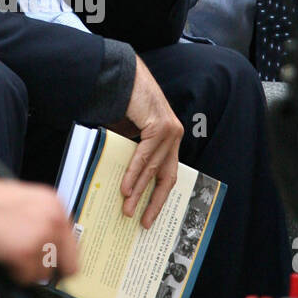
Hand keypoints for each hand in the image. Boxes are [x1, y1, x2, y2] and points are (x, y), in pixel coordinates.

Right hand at [0, 160, 79, 285]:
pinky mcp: (22, 251)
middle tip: (24, 262)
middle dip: (45, 267)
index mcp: (54, 204)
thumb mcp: (21, 203)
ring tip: (4, 249)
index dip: (59, 259)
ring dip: (24, 269)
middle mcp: (52, 218)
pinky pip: (25, 278)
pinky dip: (11, 272)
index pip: (74, 246)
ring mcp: (39, 235)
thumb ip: (40, 222)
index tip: (49, 265)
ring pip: (43, 274)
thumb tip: (50, 252)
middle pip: (67, 266)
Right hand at [117, 57, 183, 228]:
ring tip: (127, 209)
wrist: (124, 75)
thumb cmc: (124, 104)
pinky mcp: (161, 126)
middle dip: (152, 202)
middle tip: (141, 221)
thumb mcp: (128, 136)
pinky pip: (145, 156)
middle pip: (165, 177)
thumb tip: (123, 183)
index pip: (167, 175)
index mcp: (170, 140)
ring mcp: (170, 131)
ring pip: (153, 169)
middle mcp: (174, 136)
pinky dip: (134, 172)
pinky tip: (126, 187)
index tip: (149, 216)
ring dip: (139, 191)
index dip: (158, 197)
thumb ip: (130, 154)